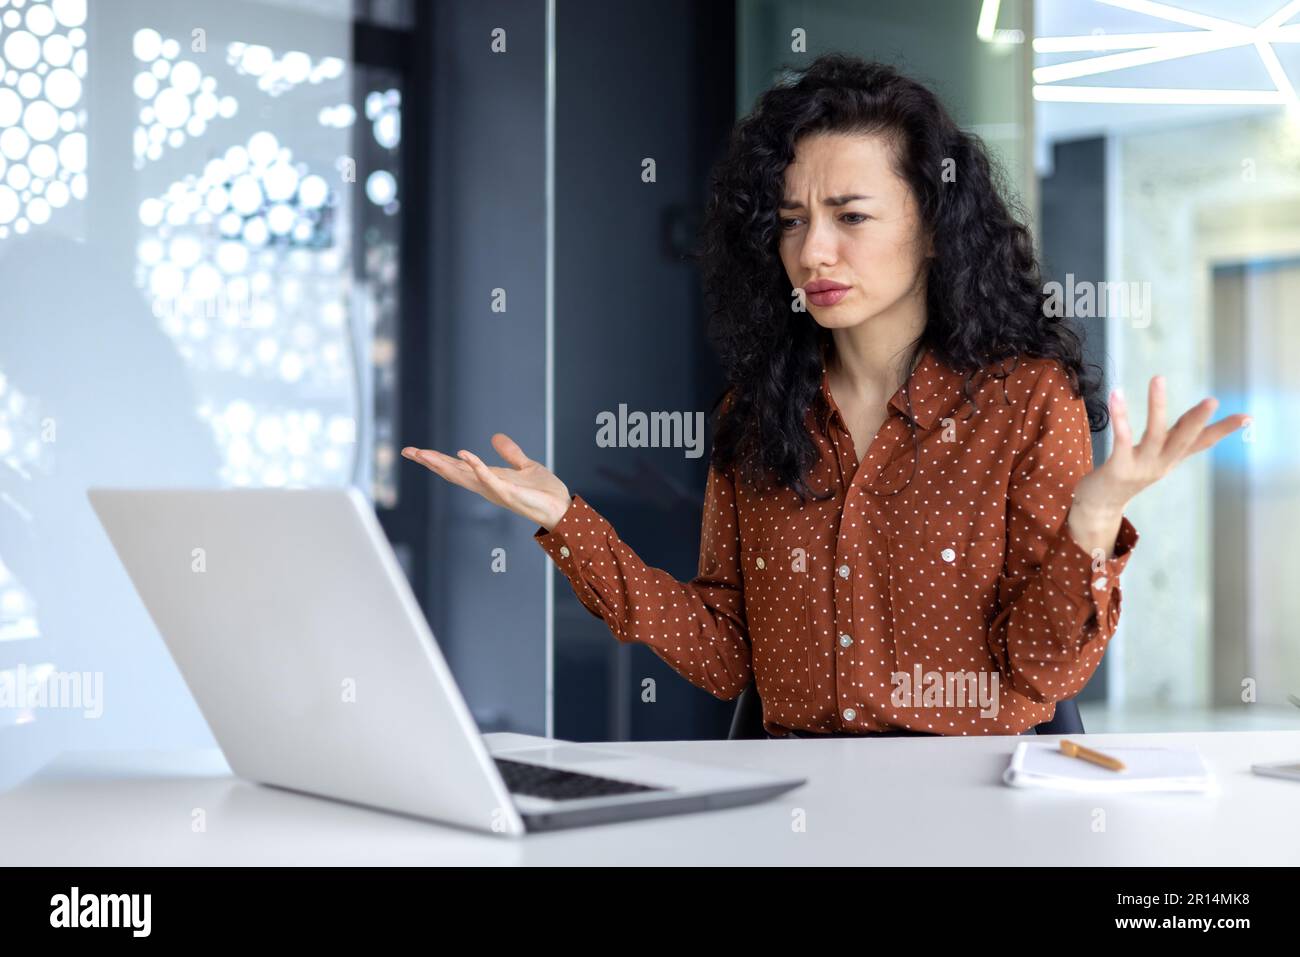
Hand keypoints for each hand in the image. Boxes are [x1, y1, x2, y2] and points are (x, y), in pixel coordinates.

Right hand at [401, 433, 572, 530]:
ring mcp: (495, 490)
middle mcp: (487, 486)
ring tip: (424, 454)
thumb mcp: (525, 465)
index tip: (415, 451)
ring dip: (444, 464)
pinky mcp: (508, 492)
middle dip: (430, 462)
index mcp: (488, 478)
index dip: (436, 459)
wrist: (562, 508)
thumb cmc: (544, 492)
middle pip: (452, 472)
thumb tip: (495, 437)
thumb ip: (510, 453)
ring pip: (464, 476)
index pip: (457, 467)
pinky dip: (476, 467)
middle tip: (408, 451)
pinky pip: (489, 479)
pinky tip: (464, 454)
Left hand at [1069, 375, 1250, 549]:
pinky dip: (1121, 418)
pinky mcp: (1119, 467)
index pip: (1201, 442)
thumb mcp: (1156, 457)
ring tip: (1159, 378)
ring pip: (1154, 434)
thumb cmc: (1127, 474)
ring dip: (1157, 406)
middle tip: (1212, 400)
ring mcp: (1141, 467)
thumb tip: (1196, 418)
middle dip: (1197, 420)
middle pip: (1184, 440)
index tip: (1247, 417)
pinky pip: (1122, 439)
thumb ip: (1175, 438)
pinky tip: (1117, 395)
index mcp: (1171, 459)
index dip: (1223, 430)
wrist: (1100, 506)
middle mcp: (1160, 464)